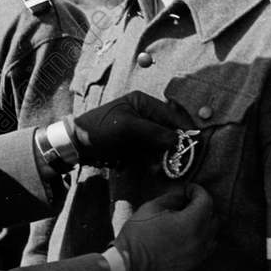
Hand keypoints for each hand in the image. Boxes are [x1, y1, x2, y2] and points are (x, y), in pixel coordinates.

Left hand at [69, 91, 187, 165]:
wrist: (76, 144)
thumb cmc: (99, 129)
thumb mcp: (126, 127)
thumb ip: (153, 132)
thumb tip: (177, 140)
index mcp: (143, 102)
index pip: (170, 115)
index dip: (183, 129)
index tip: (194, 143)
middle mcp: (144, 114)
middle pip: (168, 130)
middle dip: (171, 146)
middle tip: (176, 161)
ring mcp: (140, 130)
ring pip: (160, 144)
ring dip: (161, 156)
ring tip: (156, 168)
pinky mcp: (135, 144)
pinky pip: (150, 152)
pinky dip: (151, 160)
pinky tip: (149, 168)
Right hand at [114, 183, 217, 270]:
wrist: (131, 266)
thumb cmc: (138, 235)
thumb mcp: (152, 208)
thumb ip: (172, 198)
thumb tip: (182, 194)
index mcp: (191, 222)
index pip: (206, 200)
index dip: (197, 191)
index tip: (188, 189)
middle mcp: (200, 239)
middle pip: (213, 216)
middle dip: (203, 205)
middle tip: (188, 202)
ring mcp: (199, 254)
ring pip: (213, 233)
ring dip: (205, 222)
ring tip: (190, 218)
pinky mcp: (194, 264)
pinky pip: (208, 247)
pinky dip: (203, 237)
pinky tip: (189, 234)